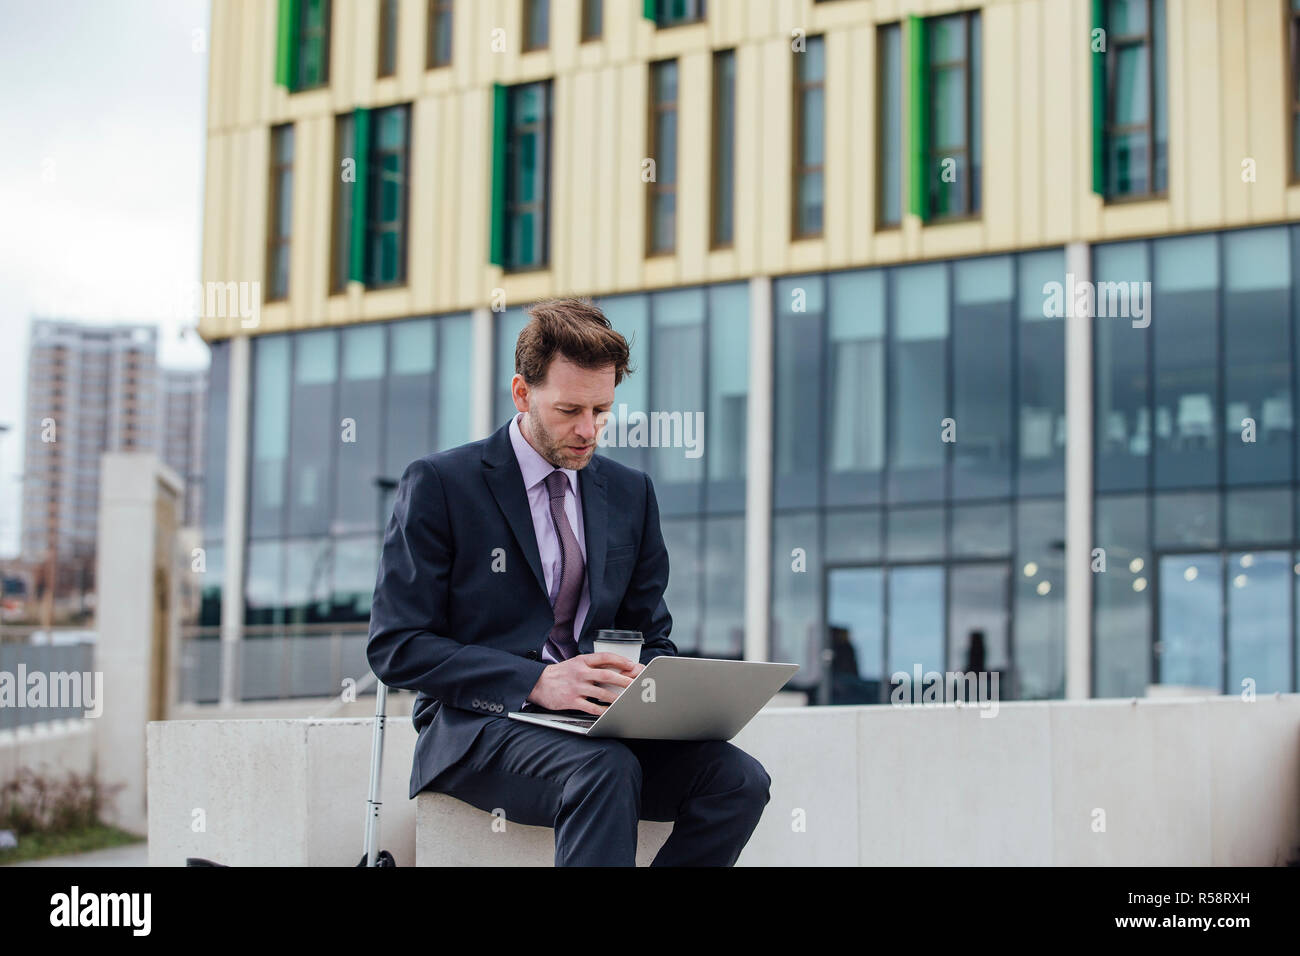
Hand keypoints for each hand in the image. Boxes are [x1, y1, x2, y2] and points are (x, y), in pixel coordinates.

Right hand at [526, 653, 644, 715]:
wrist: (538, 683)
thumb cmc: (560, 674)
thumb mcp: (575, 663)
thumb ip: (592, 665)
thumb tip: (613, 668)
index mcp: (582, 661)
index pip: (604, 657)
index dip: (620, 660)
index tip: (631, 665)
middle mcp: (580, 672)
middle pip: (606, 675)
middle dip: (623, 680)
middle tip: (635, 685)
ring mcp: (576, 687)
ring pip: (601, 692)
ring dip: (616, 698)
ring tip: (627, 701)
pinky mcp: (571, 700)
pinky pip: (591, 707)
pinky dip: (602, 711)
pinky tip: (609, 712)